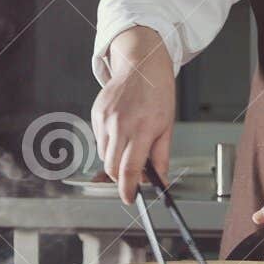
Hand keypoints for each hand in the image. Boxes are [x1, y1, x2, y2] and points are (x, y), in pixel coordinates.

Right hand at [91, 26, 175, 203]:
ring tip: (130, 143)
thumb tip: (160, 181)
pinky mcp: (96, 113)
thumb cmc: (157, 93)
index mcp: (142, 128)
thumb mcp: (166, 126)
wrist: (141, 65)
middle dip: (120, 178)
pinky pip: (99, 139)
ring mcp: (105, 118)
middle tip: (131, 177)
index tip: (129, 198)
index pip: (130, 169)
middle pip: (111, 166)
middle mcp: (121, 124)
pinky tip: (121, 129)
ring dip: (115, 158)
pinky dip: (109, 143)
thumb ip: (161, 157)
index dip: (128, 189)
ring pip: (104, 154)